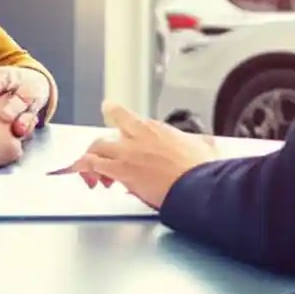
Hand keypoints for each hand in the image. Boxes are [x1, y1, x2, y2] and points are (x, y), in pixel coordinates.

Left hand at [0, 66, 50, 137]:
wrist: (32, 81)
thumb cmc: (2, 84)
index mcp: (6, 77)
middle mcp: (21, 88)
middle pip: (17, 97)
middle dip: (12, 107)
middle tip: (4, 117)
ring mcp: (30, 103)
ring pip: (29, 111)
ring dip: (24, 120)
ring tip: (19, 130)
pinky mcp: (34, 115)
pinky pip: (34, 121)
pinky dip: (30, 127)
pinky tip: (24, 135)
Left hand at [67, 102, 220, 208]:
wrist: (198, 184)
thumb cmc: (202, 168)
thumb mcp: (203, 147)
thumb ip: (199, 143)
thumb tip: (208, 144)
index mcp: (154, 129)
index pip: (125, 115)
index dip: (112, 111)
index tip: (106, 109)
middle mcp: (136, 137)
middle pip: (105, 135)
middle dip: (99, 146)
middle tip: (100, 158)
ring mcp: (127, 154)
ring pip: (96, 149)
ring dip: (90, 160)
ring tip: (93, 175)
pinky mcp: (122, 172)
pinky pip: (94, 167)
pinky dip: (87, 171)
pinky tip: (89, 178)